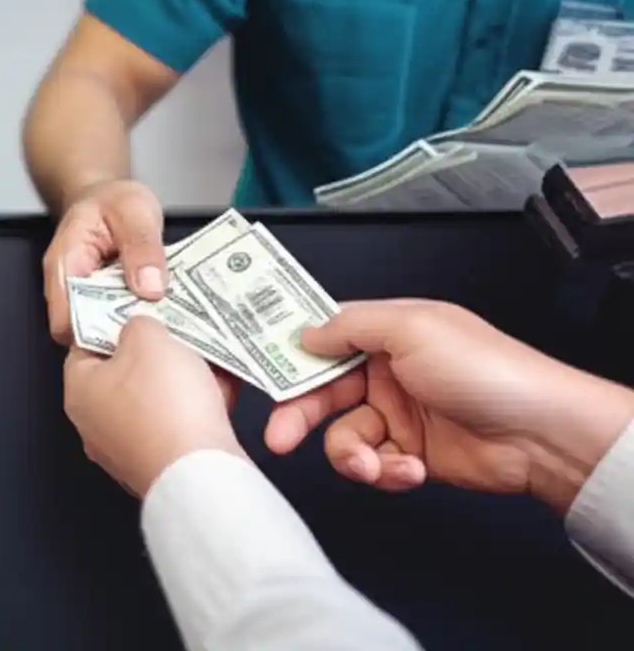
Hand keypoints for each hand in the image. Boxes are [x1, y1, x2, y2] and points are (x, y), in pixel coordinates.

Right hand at [43, 179, 165, 343]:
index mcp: (66, 263)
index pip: (66, 320)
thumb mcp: (135, 211)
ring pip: (99, 328)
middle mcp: (67, 286)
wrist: (108, 195)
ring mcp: (83, 296)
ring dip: (126, 328)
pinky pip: (113, 319)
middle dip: (114, 335)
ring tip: (157, 324)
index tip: (129, 334)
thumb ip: (142, 247)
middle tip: (151, 330)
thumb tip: (150, 288)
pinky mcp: (101, 301)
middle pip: (81, 331)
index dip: (93, 335)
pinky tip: (155, 314)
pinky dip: (132, 319)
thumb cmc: (113, 199)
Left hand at [63, 316, 241, 496]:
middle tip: (181, 335)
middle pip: (127, 370)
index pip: (87, 342)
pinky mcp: (161, 463)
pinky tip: (219, 395)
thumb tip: (137, 328)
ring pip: (158, 396)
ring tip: (208, 364)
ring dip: (185, 378)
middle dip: (158, 352)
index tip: (141, 310)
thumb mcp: (148, 338)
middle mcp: (96, 424)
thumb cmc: (166, 405)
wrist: (201, 473)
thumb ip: (137, 323)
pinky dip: (198, 407)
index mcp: (79, 390)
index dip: (115, 320)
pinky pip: (179, 423)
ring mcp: (127, 448)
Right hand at [266, 299, 633, 511]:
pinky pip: (373, 464)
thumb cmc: (485, 369)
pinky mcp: (409, 453)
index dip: (289, 356)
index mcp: (387, 332)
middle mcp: (387, 371)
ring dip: (351, 454)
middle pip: (322, 392)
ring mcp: (398, 414)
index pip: (323, 339)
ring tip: (371, 464)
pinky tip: (409, 469)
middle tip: (280, 437)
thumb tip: (306, 332)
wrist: (538, 433)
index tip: (257, 373)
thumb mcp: (411, 328)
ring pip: (344, 436)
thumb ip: (350, 326)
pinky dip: (385, 470)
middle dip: (299, 416)